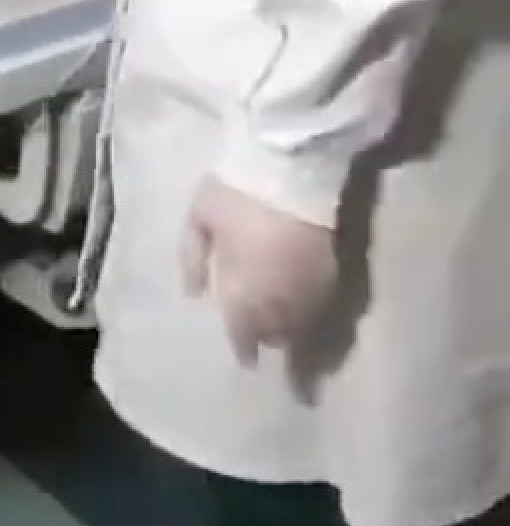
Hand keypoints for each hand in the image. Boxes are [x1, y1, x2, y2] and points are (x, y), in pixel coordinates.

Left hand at [180, 177, 339, 363]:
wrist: (291, 164)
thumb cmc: (237, 191)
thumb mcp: (198, 219)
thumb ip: (193, 259)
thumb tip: (194, 295)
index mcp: (242, 290)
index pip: (243, 333)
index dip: (244, 348)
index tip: (246, 361)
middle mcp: (278, 299)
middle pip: (277, 334)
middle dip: (270, 340)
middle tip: (265, 343)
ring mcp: (309, 286)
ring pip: (304, 326)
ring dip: (296, 334)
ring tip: (292, 340)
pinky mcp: (333, 269)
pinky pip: (325, 305)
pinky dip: (316, 313)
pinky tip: (312, 312)